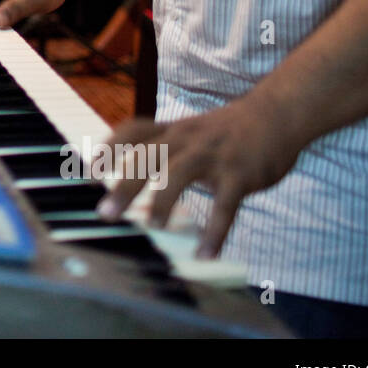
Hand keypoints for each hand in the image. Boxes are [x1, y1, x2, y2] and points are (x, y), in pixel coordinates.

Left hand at [97, 99, 306, 258]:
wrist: (277, 114)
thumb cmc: (227, 130)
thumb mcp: (192, 131)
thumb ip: (165, 148)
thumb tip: (131, 175)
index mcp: (174, 130)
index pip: (134, 130)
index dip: (111, 147)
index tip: (90, 169)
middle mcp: (188, 139)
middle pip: (149, 156)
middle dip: (125, 184)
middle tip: (106, 213)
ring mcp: (214, 155)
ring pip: (180, 174)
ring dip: (163, 200)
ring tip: (151, 226)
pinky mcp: (241, 174)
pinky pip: (225, 205)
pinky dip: (215, 231)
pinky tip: (205, 253)